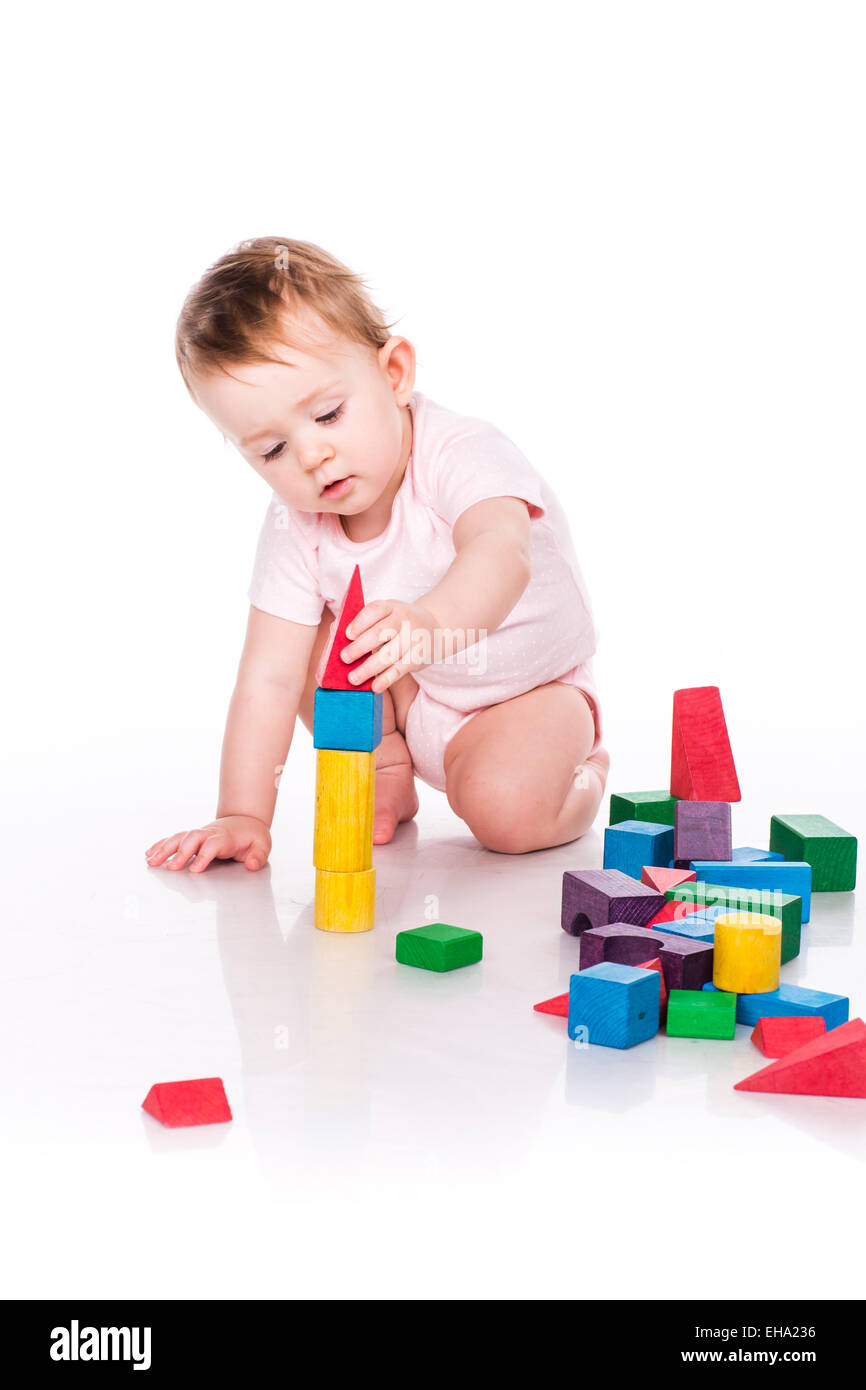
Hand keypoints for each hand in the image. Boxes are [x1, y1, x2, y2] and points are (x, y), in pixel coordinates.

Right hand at [145, 815, 271, 872]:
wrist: (245, 821)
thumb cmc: (252, 836)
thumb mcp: (262, 845)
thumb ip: (258, 856)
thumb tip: (251, 864)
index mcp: (226, 837)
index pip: (213, 844)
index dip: (204, 856)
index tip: (195, 869)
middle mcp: (210, 833)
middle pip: (192, 839)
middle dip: (181, 853)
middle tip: (171, 868)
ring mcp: (199, 834)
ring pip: (180, 837)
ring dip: (165, 849)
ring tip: (152, 862)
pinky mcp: (192, 837)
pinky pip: (174, 838)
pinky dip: (161, 845)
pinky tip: (150, 853)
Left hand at [340, 599, 439, 692]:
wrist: (436, 627)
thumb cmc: (401, 622)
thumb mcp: (387, 614)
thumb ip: (363, 621)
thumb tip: (335, 630)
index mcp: (392, 606)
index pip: (375, 610)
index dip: (360, 622)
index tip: (347, 634)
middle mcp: (404, 620)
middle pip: (380, 633)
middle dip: (360, 647)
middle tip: (344, 658)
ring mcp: (413, 638)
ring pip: (389, 654)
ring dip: (369, 668)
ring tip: (353, 678)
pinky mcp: (419, 656)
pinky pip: (400, 669)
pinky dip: (386, 679)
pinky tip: (374, 687)